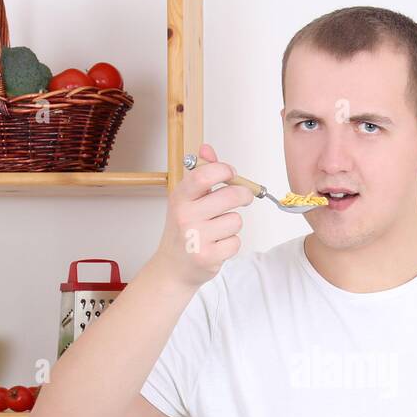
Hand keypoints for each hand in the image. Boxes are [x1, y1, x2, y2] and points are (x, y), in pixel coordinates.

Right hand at [154, 142, 255, 289]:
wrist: (173, 268)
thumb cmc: (183, 230)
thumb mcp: (186, 200)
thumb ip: (200, 174)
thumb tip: (207, 148)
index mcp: (180, 198)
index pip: (204, 175)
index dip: (223, 170)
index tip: (231, 173)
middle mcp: (185, 216)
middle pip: (230, 196)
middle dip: (243, 194)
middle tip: (243, 197)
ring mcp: (196, 238)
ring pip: (236, 220)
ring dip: (233, 224)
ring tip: (219, 229)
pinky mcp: (208, 257)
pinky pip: (236, 241)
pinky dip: (231, 243)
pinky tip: (218, 245)